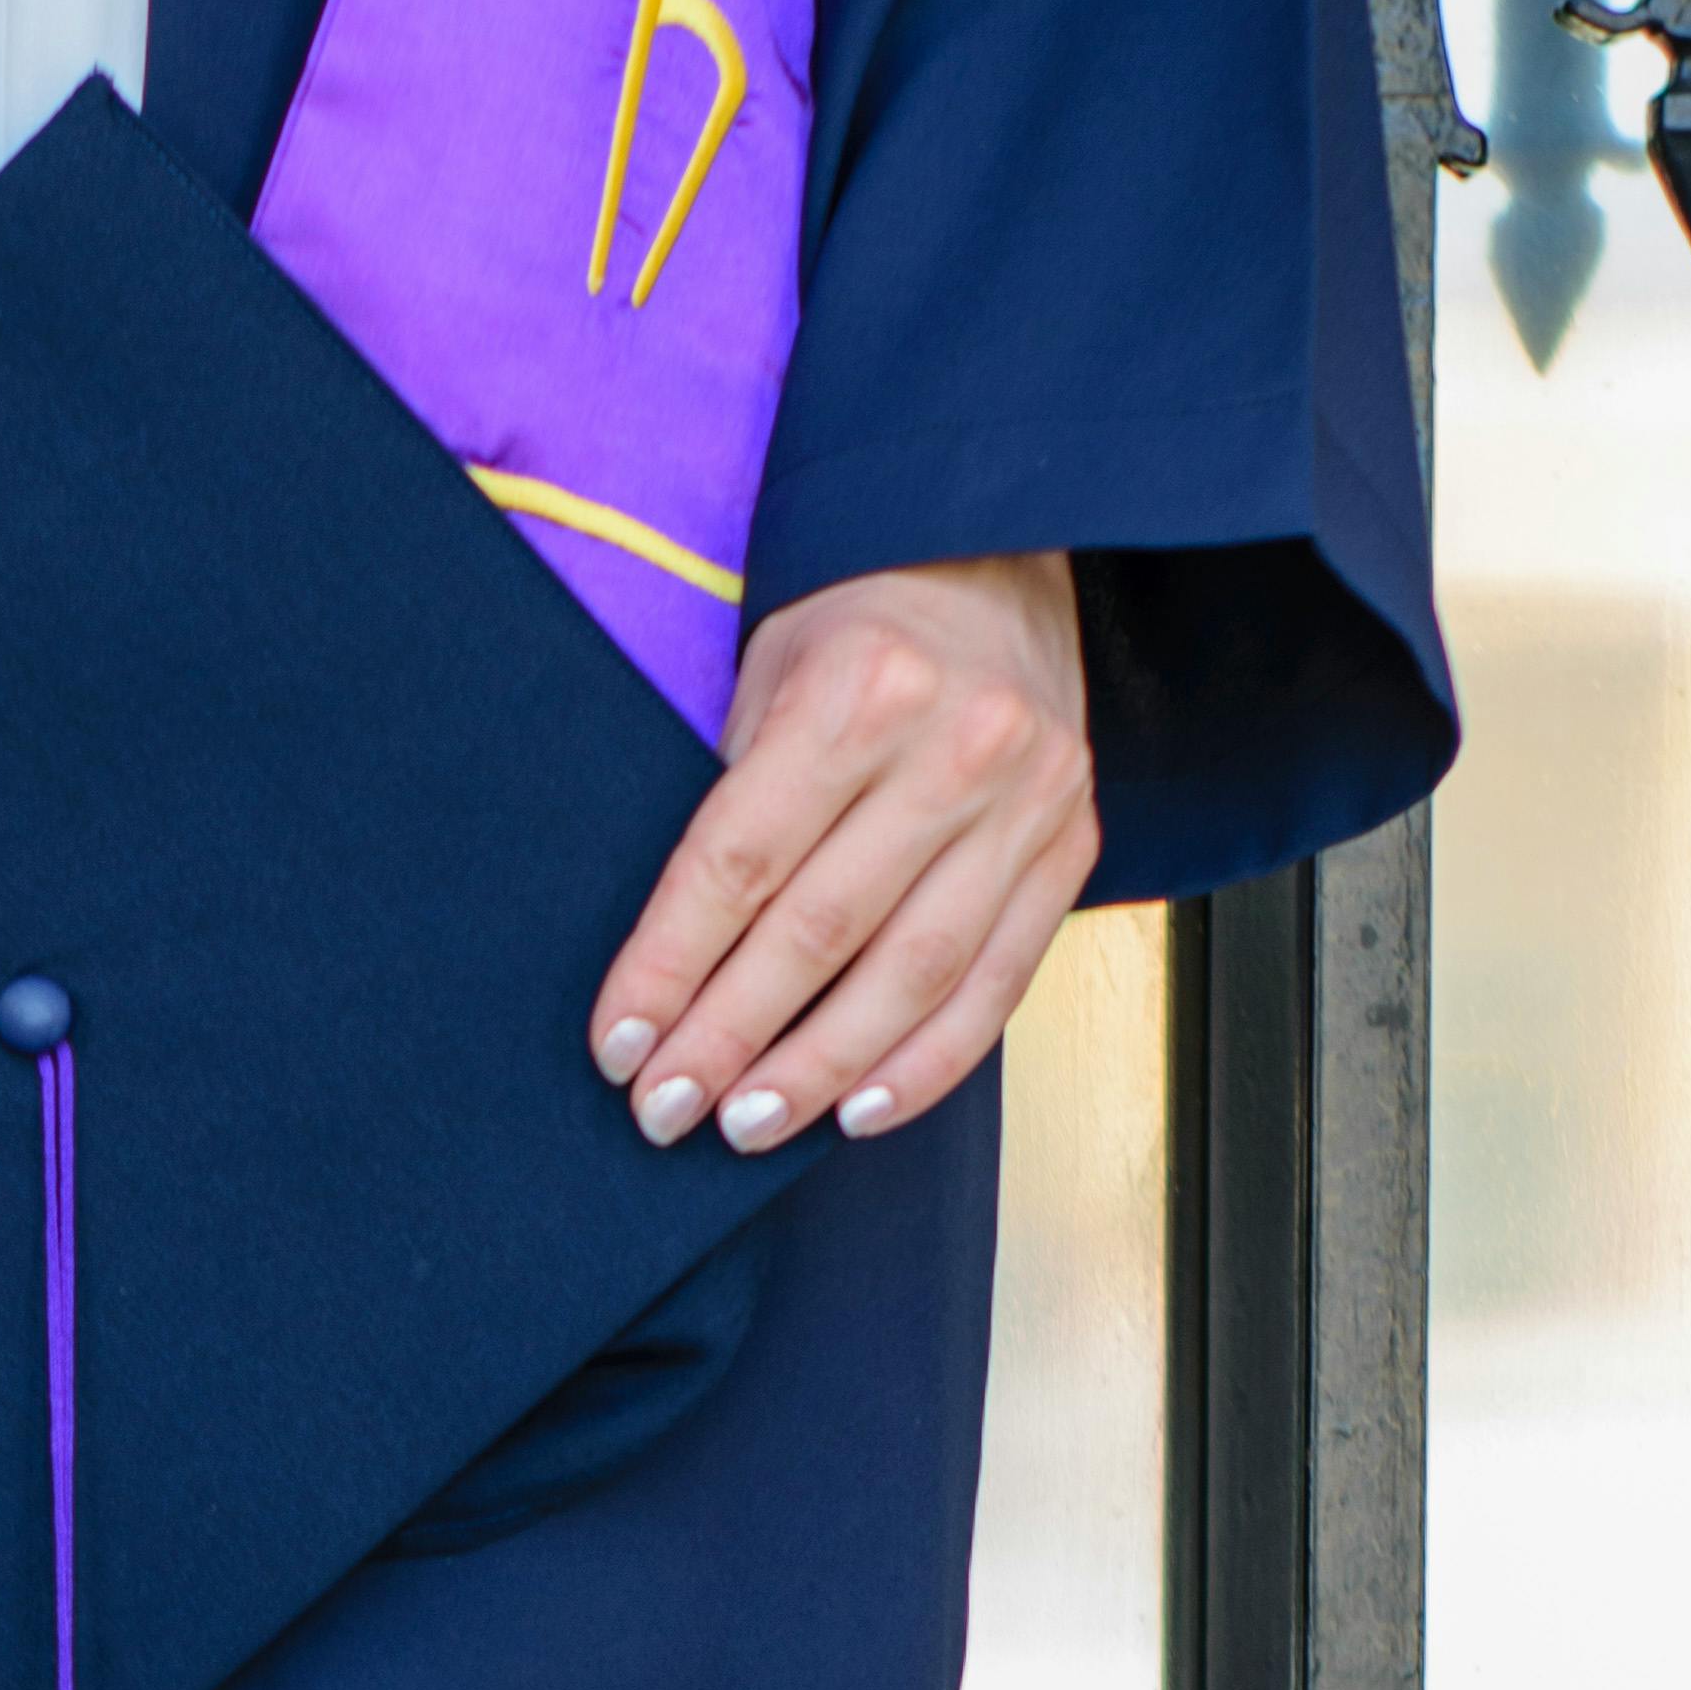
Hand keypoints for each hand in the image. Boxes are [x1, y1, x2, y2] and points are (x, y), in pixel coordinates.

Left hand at [588, 551, 1097, 1154]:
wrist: (996, 563)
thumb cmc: (858, 632)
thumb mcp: (768, 676)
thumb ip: (735, 804)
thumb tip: (670, 974)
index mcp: (859, 689)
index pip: (740, 861)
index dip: (670, 968)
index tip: (620, 1046)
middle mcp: (955, 746)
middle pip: (820, 932)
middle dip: (730, 1038)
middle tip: (666, 1109)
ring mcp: (1027, 801)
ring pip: (912, 975)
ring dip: (819, 1069)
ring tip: (746, 1126)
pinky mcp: (1070, 847)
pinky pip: (995, 986)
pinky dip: (925, 1063)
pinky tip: (858, 1110)